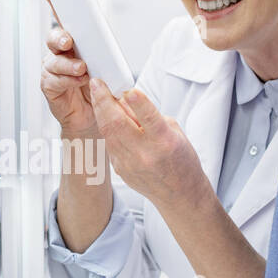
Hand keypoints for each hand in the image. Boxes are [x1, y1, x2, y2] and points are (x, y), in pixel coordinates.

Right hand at [38, 0, 96, 136]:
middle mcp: (62, 51)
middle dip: (60, 36)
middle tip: (69, 40)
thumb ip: (105, 55)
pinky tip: (78, 82)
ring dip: (67, 63)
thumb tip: (105, 47)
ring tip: (82, 69)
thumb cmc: (103, 90)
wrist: (96, 120)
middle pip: (55, 35)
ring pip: (53, 59)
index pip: (64, 13)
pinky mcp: (50, 86)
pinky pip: (53, 79)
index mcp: (77, 39)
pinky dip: (66, 80)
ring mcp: (54, 68)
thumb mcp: (110, 67)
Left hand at [88, 80, 205, 211]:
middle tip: (97, 83)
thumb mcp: (173, 131)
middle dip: (104, 100)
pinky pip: (109, 142)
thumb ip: (149, 115)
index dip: (137, 102)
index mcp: (164, 142)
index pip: (148, 118)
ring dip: (100, 110)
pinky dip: (106, 126)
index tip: (127, 88)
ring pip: (107, 132)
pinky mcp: (120, 169)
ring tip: (97, 93)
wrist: (179, 193)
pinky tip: (104, 114)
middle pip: (117, 124)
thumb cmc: (181, 159)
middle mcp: (145, 154)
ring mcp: (129, 163)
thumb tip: (126, 100)